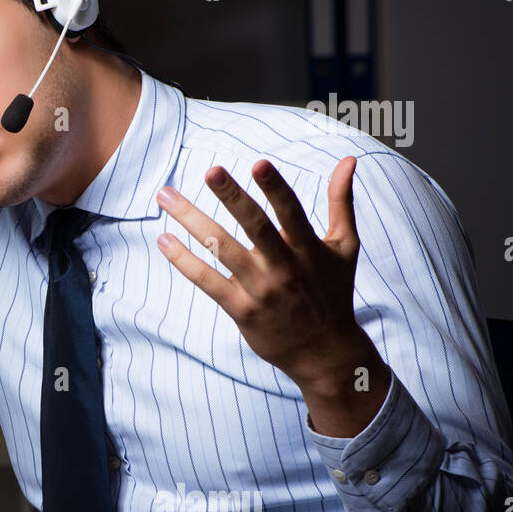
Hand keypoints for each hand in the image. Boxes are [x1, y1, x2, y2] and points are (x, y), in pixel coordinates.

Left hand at [154, 156, 367, 389]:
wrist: (325, 352)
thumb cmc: (334, 291)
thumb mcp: (345, 246)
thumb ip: (341, 201)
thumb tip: (348, 159)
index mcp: (309, 249)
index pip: (291, 213)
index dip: (276, 188)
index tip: (258, 163)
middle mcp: (285, 268)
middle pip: (256, 227)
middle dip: (233, 197)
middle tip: (211, 171)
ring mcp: (262, 290)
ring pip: (223, 250)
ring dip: (192, 221)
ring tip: (166, 196)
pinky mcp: (242, 310)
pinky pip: (208, 282)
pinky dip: (184, 261)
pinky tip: (164, 240)